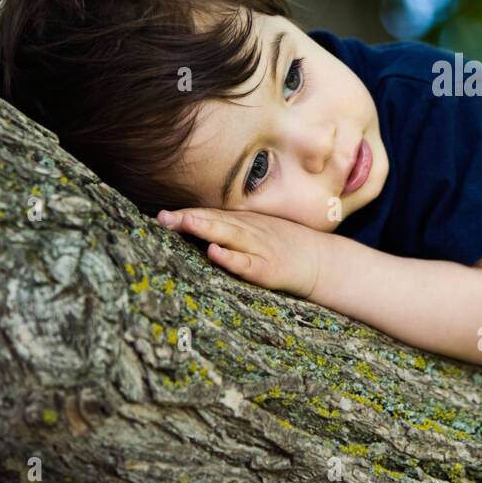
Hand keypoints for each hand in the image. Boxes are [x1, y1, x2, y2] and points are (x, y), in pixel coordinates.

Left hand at [155, 208, 320, 299]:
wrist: (320, 260)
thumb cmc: (282, 247)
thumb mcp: (256, 231)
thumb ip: (228, 228)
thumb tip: (190, 227)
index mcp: (243, 222)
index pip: (210, 215)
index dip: (186, 214)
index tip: (161, 215)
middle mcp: (249, 231)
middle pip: (215, 221)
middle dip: (188, 218)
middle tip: (163, 217)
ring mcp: (259, 248)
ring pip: (229, 236)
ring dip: (206, 228)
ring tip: (185, 222)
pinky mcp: (268, 268)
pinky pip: (246, 263)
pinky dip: (231, 257)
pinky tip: (215, 252)